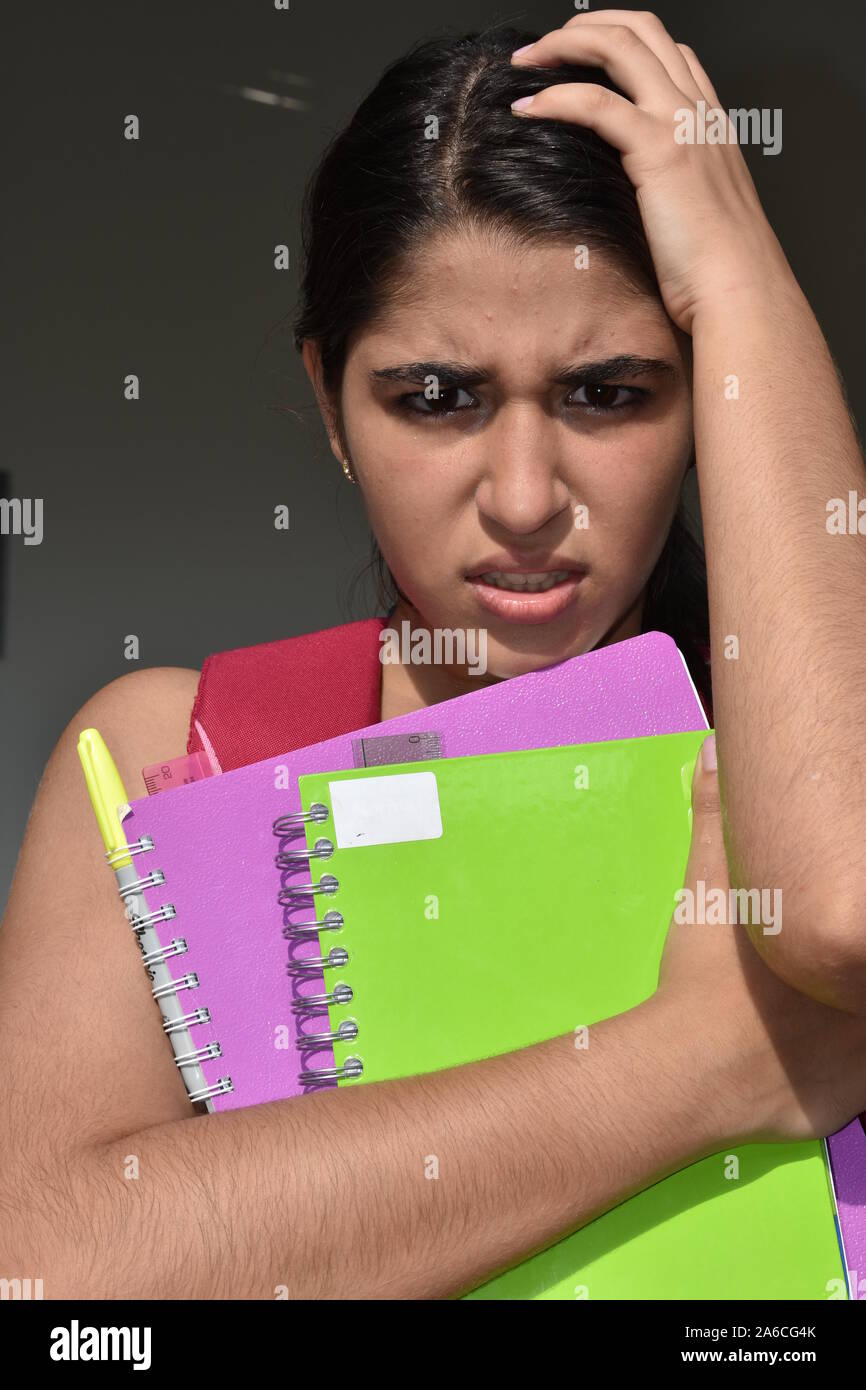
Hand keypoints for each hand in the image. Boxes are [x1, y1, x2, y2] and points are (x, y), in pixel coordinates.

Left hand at [510, 10, 792, 331]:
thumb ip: (668, 190)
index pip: (669, 53)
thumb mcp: (694, 217)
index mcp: (709, 124)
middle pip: (641, 30)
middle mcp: (697, 112)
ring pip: (619, 47)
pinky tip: (527, 109)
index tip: (579, 58)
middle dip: (585, 27)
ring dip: (564, 45)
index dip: (621, 41)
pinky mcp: (659, 151)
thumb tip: (630, 200)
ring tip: (526, 64)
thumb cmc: (716, 273)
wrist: (740, 291)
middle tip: (543, 49)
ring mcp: (681, 124)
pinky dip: (556, 98)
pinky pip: (597, 104)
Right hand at [655, 734, 865, 1143]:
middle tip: (831, 961)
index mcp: (848, 947)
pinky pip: (863, 1085)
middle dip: (854, 971)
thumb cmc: (710, 969)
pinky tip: (818, 1055)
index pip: (865, 934)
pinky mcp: (850, 1102)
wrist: (688, 1067)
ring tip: (823, 1008)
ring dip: (853, 1020)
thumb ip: (718, 818)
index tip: (842, 929)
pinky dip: (849, 1072)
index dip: (854, 930)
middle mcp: (862, 1003)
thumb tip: (713, 749)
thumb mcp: (710, 884)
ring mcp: (864, 1060)